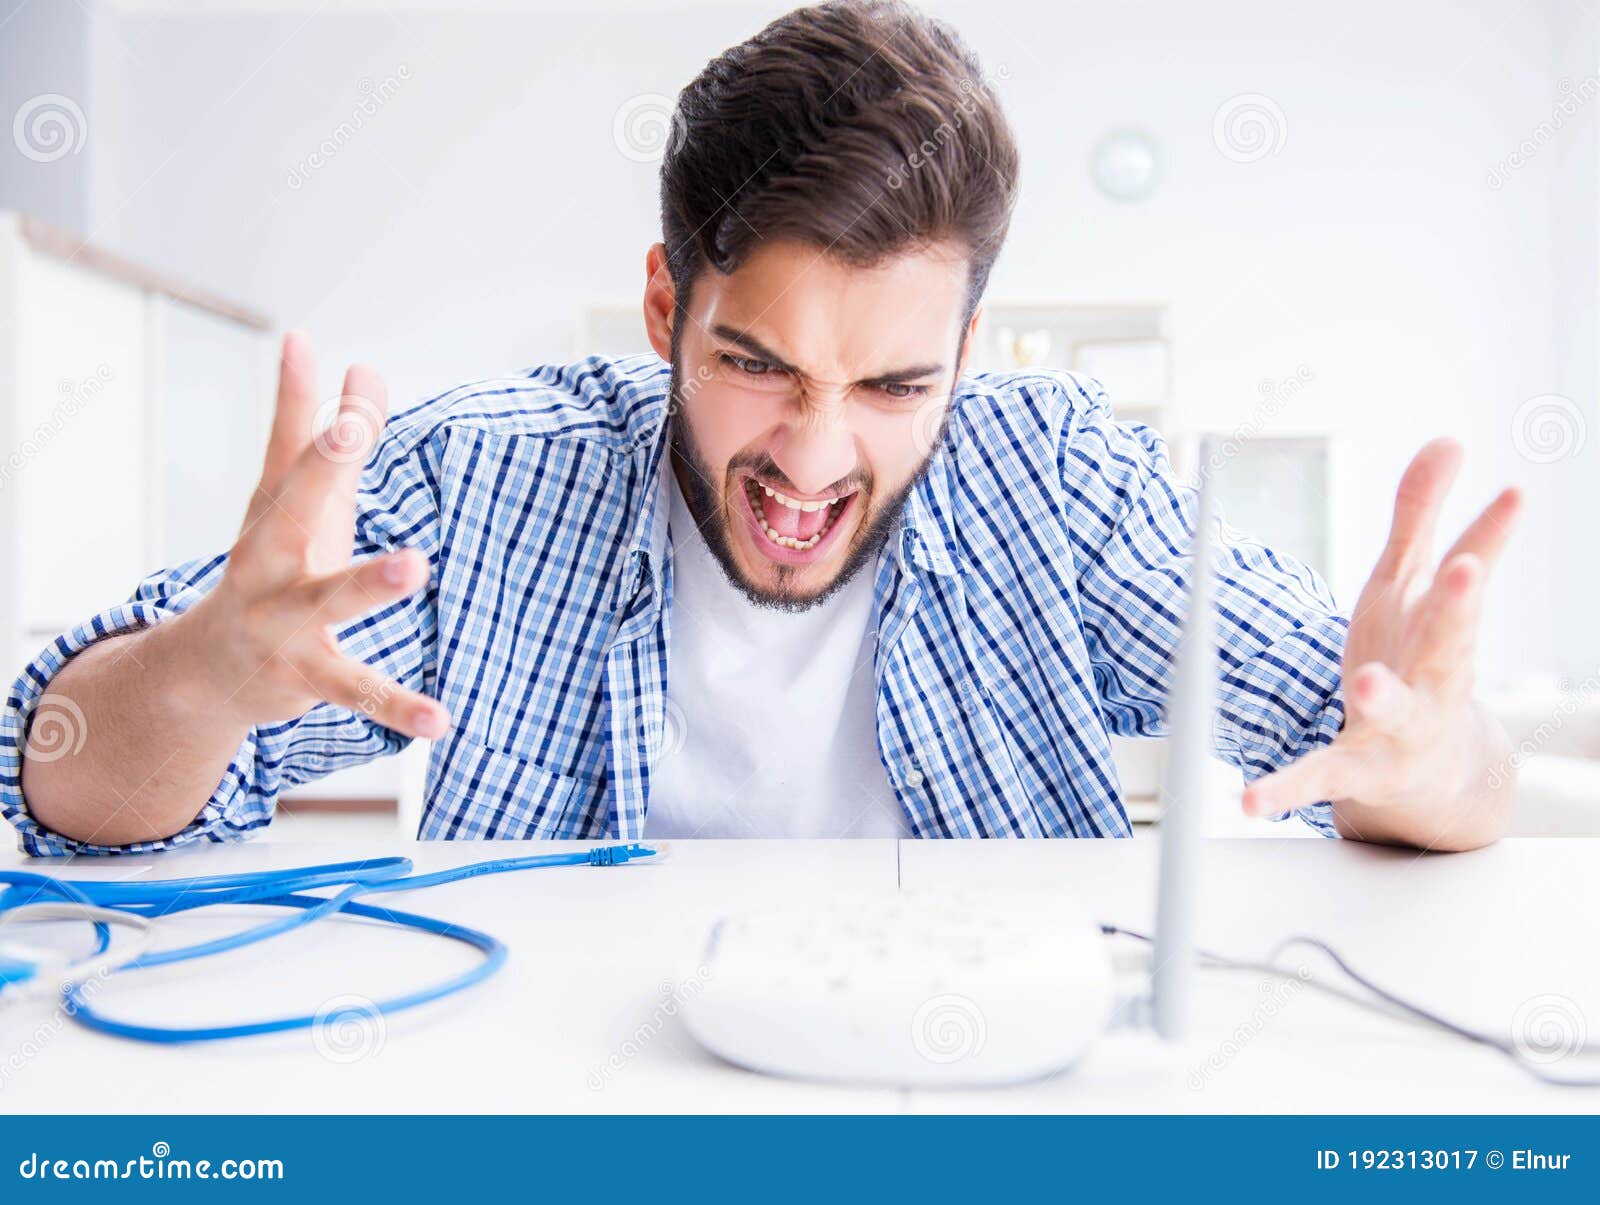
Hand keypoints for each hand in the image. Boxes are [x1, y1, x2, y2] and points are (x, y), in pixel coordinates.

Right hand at [177, 331, 450, 739]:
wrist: (203, 674)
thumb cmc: (269, 570)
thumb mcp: (302, 505)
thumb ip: (337, 437)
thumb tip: (363, 363)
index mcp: (274, 515)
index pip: (289, 447)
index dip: (301, 399)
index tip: (314, 347)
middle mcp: (268, 562)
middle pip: (292, 508)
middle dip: (320, 467)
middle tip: (349, 426)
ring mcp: (282, 620)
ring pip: (327, 600)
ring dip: (369, 580)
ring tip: (415, 562)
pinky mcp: (306, 675)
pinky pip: (357, 691)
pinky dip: (396, 708)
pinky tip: (440, 721)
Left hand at [1241, 439, 1520, 843]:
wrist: (1435, 776)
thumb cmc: (1417, 663)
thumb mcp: (1414, 588)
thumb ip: (1423, 517)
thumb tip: (1448, 440)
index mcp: (1442, 629)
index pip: (1469, 573)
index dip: (1490, 531)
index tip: (1513, 491)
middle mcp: (1433, 678)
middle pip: (1451, 638)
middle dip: (1461, 603)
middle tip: (1469, 569)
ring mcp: (1398, 727)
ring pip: (1394, 709)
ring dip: (1382, 693)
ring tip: (1365, 681)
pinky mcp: (1358, 770)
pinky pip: (1319, 778)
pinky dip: (1286, 789)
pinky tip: (1252, 800)